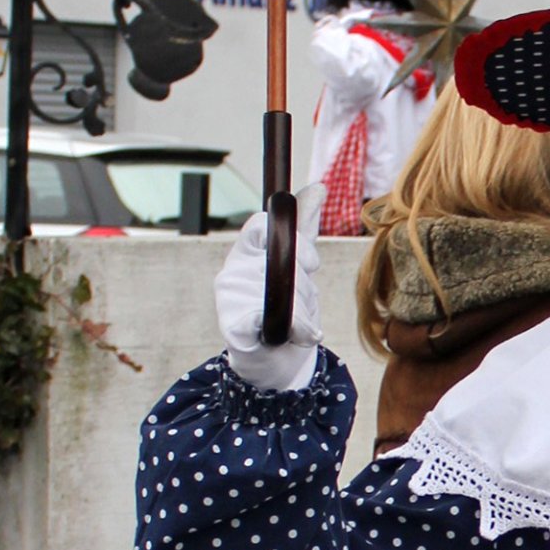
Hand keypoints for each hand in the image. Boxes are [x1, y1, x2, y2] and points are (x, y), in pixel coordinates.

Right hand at [216, 183, 324, 390]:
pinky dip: (295, 328)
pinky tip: (300, 334)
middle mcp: (233, 271)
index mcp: (246, 252)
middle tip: (305, 297)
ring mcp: (231, 299)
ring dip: (306, 311)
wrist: (274, 363)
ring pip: (287, 291)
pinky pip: (271, 318)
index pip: (263, 226)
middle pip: (282, 257)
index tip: (309, 262)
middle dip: (305, 280)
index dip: (294, 240)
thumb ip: (304, 227)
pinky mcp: (236, 329)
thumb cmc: (284, 311)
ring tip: (300, 324)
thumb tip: (318, 187)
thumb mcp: (297, 265)